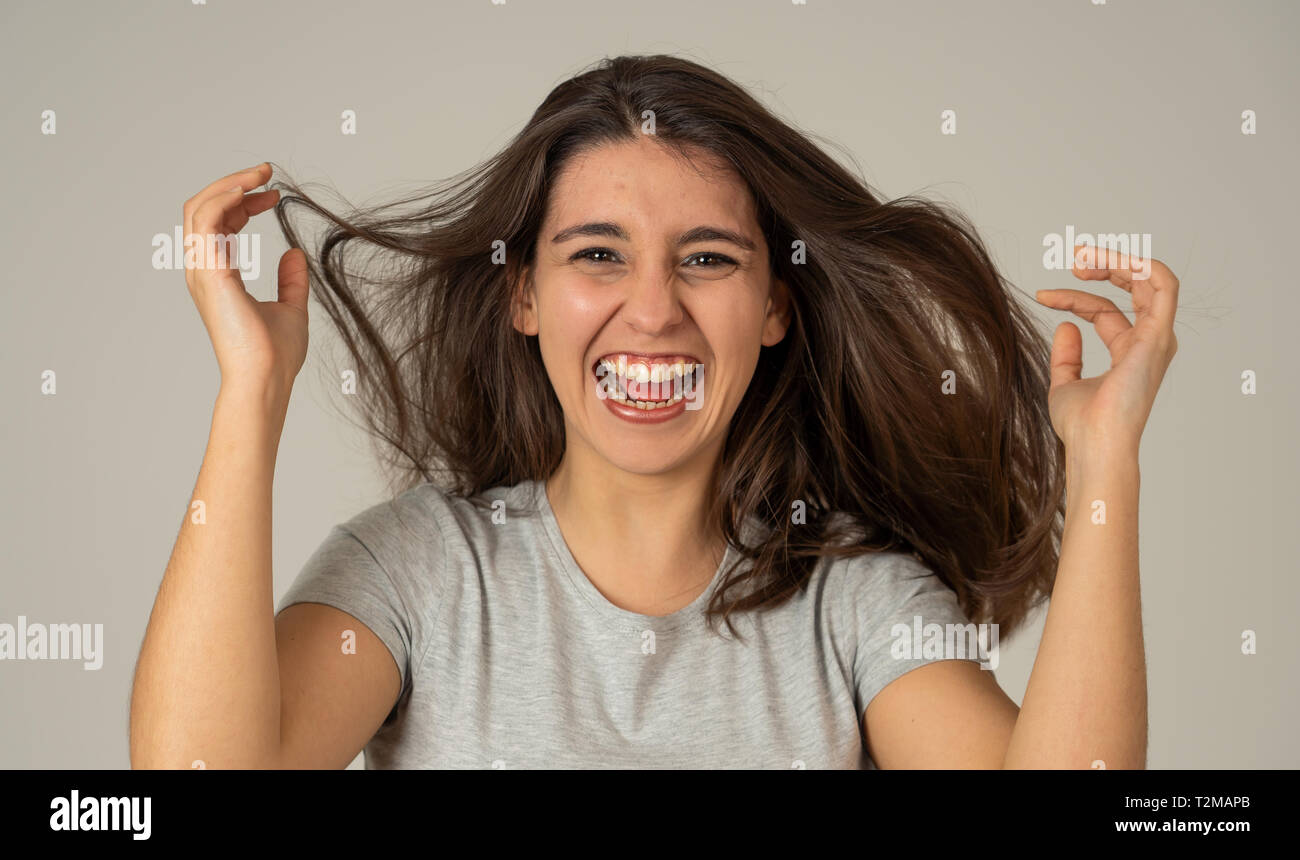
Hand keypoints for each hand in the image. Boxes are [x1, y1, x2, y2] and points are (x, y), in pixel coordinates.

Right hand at [183, 163, 308, 400]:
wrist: (266, 378)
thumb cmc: (275, 354)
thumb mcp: (292, 308)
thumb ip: (292, 281)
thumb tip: (295, 254)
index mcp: (218, 275)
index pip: (220, 224)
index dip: (243, 203)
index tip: (274, 194)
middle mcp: (204, 268)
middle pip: (205, 208)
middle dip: (233, 184)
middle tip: (267, 172)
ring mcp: (201, 269)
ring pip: (199, 207)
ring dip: (229, 184)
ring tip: (261, 173)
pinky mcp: (208, 270)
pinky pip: (207, 219)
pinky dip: (225, 198)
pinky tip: (249, 190)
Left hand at [1033, 245, 1179, 454]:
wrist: (1092, 443)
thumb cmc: (1081, 424)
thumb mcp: (1064, 383)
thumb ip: (1066, 356)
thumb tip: (1065, 326)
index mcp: (1129, 351)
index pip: (1104, 310)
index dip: (1072, 296)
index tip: (1042, 295)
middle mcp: (1147, 342)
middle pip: (1132, 289)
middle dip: (1104, 266)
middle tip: (1073, 257)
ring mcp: (1156, 338)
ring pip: (1149, 280)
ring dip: (1119, 259)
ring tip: (1082, 254)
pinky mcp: (1157, 336)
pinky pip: (1163, 286)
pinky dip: (1140, 265)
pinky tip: (1110, 257)